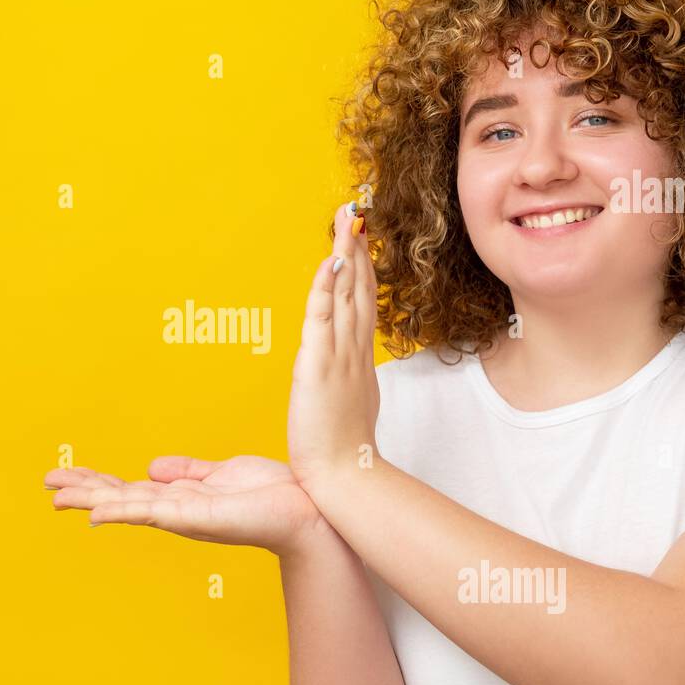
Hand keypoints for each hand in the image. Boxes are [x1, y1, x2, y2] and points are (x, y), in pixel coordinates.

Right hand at [43, 454, 332, 559]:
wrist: (309, 511)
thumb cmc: (273, 494)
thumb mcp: (222, 473)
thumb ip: (188, 471)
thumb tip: (152, 467)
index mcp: (181, 497)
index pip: (129, 488)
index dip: (96, 481)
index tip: (66, 474)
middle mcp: (177, 509)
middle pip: (119, 498)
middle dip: (82, 490)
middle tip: (47, 483)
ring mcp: (183, 515)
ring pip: (126, 505)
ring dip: (90, 499)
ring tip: (57, 498)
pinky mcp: (196, 516)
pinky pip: (151, 513)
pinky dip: (120, 513)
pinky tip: (95, 514)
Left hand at [286, 201, 380, 492]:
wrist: (345, 475)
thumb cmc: (344, 448)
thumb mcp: (351, 404)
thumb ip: (347, 379)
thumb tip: (343, 370)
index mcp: (360, 358)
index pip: (364, 302)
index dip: (363, 267)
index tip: (362, 237)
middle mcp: (355, 350)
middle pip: (360, 288)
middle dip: (358, 247)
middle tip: (357, 210)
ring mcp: (340, 355)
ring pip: (346, 294)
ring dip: (346, 253)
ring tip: (348, 218)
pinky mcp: (321, 365)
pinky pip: (324, 317)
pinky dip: (328, 287)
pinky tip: (331, 260)